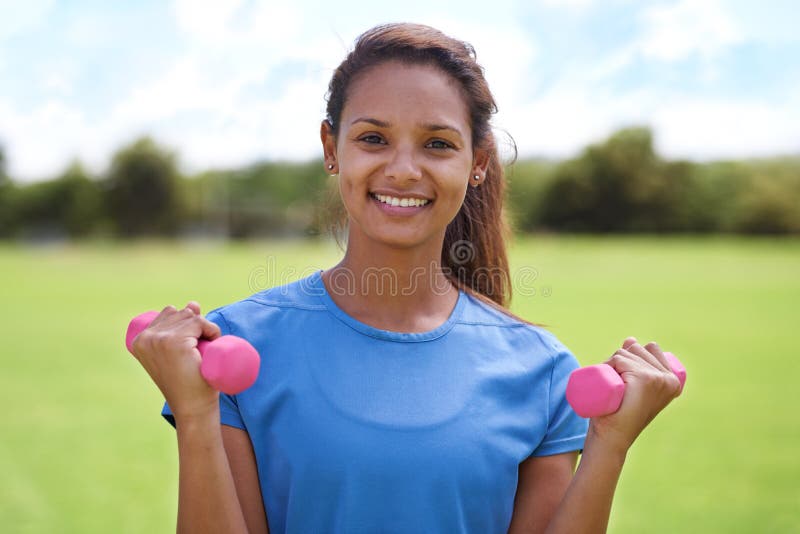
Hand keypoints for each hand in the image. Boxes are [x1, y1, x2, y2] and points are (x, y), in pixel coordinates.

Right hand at [129, 301, 221, 420]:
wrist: (193, 408)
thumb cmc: (188, 382)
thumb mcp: (180, 352)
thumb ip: (181, 328)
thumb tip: (193, 303)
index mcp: (139, 340)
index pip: (169, 312)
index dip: (187, 322)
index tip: (193, 343)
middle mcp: (146, 338)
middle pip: (181, 312)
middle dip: (197, 325)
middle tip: (200, 351)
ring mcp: (159, 339)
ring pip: (191, 316)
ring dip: (206, 328)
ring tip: (204, 351)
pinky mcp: (175, 342)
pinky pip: (199, 322)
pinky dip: (211, 329)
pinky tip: (211, 344)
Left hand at [586, 337, 682, 454]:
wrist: (612, 437)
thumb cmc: (619, 412)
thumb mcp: (631, 383)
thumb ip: (635, 361)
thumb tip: (631, 339)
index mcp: (673, 379)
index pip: (649, 347)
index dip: (631, 356)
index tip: (625, 379)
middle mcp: (670, 378)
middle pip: (636, 348)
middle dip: (619, 359)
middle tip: (617, 386)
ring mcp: (658, 378)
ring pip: (625, 353)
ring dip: (611, 364)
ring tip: (614, 389)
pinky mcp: (645, 379)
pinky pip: (620, 359)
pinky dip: (610, 365)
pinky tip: (613, 385)